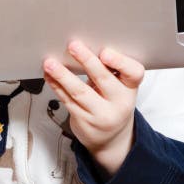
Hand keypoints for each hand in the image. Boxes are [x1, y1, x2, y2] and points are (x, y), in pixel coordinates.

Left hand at [43, 40, 144, 177]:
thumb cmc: (114, 102)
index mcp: (131, 87)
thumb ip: (110, 70)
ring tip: (50, 63)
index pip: (134, 73)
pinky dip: (57, 85)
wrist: (111, 137)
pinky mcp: (85, 121)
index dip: (120, 62)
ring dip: (63, 75)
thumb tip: (83, 47)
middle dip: (87, 61)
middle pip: (103, 79)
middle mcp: (120, 102)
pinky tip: (49, 76)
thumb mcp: (120, 87)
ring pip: (80, 92)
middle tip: (73, 46)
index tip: (105, 53)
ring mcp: (102, 114)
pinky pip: (68, 100)